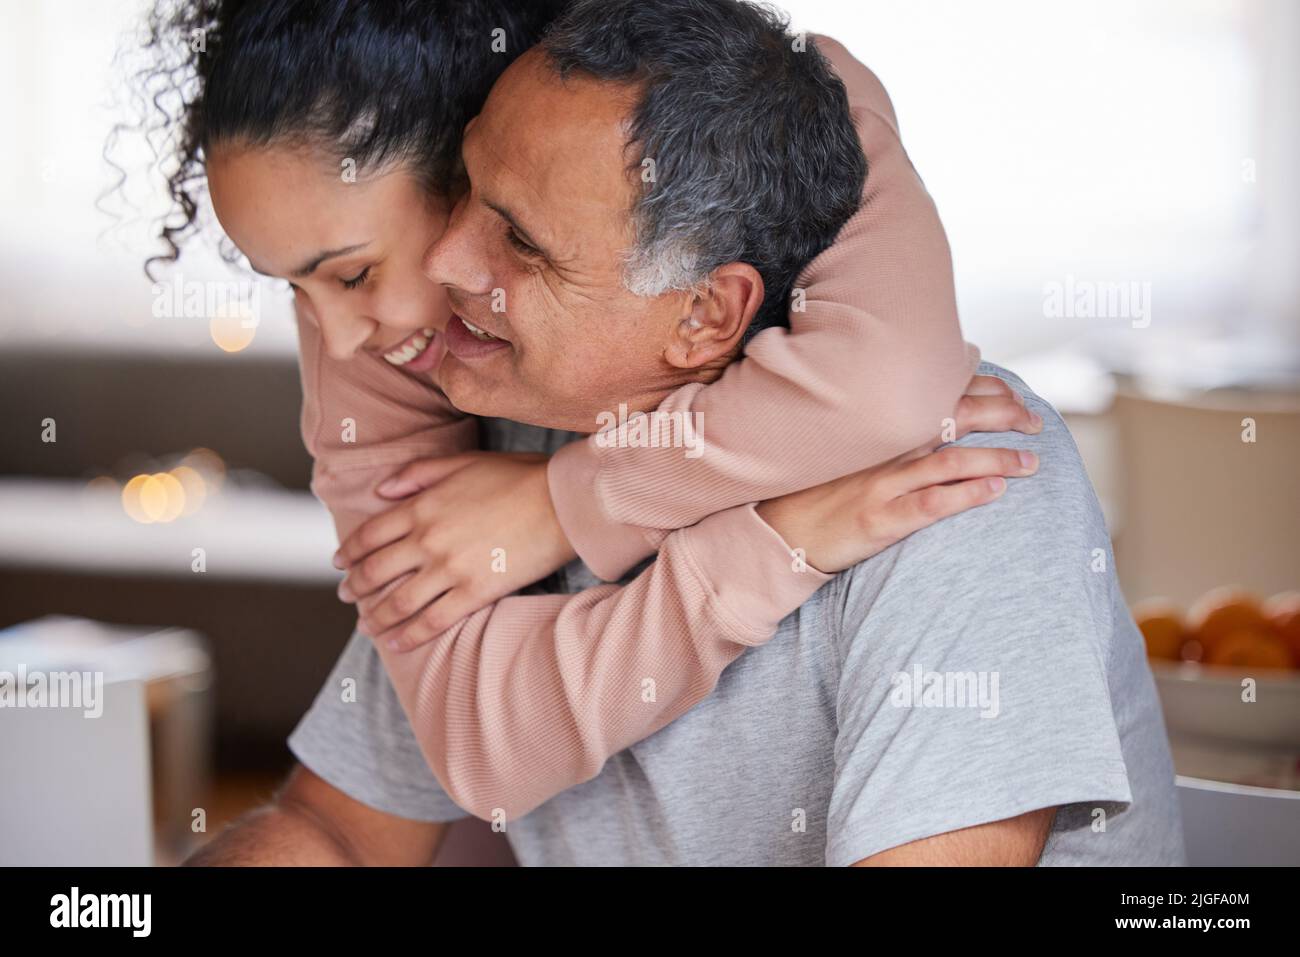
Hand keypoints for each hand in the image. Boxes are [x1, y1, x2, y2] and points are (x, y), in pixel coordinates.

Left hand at [333, 452, 576, 650]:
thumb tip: (380, 491)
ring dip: (375, 618)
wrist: (562, 501)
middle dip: (355, 588)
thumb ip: (416, 474)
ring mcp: (450, 569)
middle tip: (347, 597)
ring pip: (398, 602)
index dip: (349, 553)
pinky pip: (433, 621)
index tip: (341, 564)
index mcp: (421, 506)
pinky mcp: (475, 593)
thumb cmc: (517, 476)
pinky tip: (396, 644)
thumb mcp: (463, 462)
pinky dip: (409, 636)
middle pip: (376, 572)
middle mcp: (428, 539)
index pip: (369, 535)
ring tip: (367, 626)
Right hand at [755, 378, 1042, 572]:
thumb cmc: (815, 493)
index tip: (1016, 395)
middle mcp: (885, 449)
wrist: (778, 531)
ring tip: (1031, 463)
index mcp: (879, 428)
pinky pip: (931, 502)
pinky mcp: (879, 519)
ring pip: (951, 460)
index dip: (983, 390)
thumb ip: (885, 435)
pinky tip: (995, 491)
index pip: (940, 395)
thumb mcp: (848, 451)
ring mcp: (882, 483)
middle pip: (954, 418)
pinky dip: (966, 493)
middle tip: (1036, 422)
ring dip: (997, 458)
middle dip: (1002, 415)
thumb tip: (927, 421)